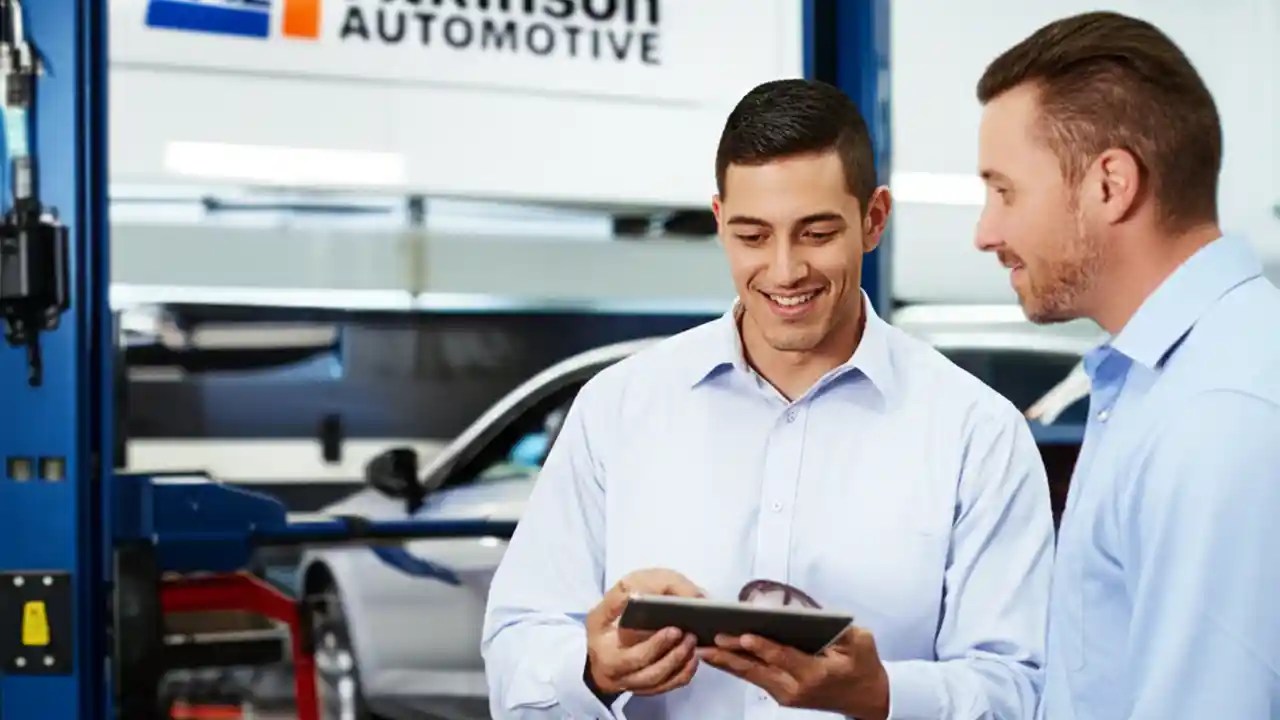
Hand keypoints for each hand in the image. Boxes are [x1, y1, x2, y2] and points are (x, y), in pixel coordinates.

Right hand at [584, 568, 705, 697]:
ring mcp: (632, 684)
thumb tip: (635, 595)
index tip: (673, 629)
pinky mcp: (644, 687)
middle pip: (650, 674)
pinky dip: (683, 674)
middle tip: (690, 634)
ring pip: (660, 682)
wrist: (602, 646)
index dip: (655, 646)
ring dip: (680, 664)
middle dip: (673, 655)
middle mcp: (618, 675)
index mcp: (606, 654)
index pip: (633, 657)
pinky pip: (666, 687)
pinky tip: (693, 657)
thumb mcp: (603, 608)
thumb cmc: (608, 621)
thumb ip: (617, 600)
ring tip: (693, 642)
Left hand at [697, 626, 890, 719]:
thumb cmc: (864, 666)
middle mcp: (797, 688)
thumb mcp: (860, 642)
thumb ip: (837, 628)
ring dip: (726, 663)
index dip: (763, 647)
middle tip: (709, 642)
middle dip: (732, 655)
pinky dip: (736, 667)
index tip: (744, 636)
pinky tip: (719, 656)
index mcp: (815, 673)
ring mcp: (788, 694)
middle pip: (758, 670)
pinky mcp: (782, 695)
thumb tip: (807, 612)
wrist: (868, 699)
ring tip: (703, 650)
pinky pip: (755, 679)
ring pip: (751, 676)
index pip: (784, 657)